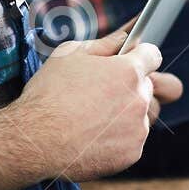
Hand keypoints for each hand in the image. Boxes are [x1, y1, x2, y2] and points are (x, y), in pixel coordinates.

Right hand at [12, 26, 162, 180]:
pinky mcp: (132, 153)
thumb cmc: (48, 94)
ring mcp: (138, 128)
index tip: (131, 62)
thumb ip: (105, 43)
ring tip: (96, 116)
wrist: (35, 140)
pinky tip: (94, 135)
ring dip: (127, 114)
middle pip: (149, 87)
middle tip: (105, 93)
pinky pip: (133, 140)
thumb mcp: (70, 54)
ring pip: (143, 115)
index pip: (153, 55)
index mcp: (128, 71)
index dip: (140, 56)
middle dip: (132, 86)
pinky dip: (118, 139)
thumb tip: (125, 36)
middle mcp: (139, 99)